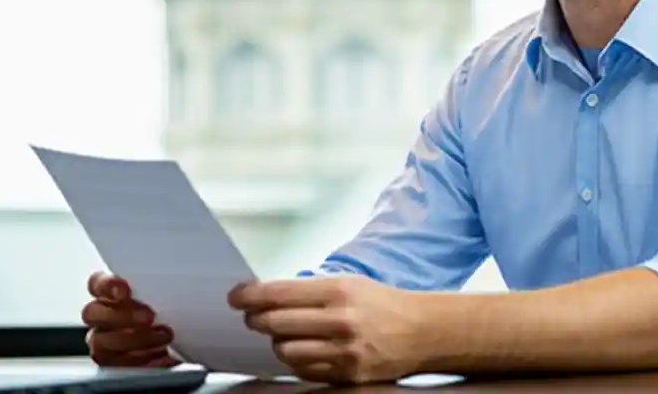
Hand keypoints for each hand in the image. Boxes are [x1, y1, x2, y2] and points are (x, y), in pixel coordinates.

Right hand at [82, 271, 177, 367]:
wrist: (180, 344)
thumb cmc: (168, 313)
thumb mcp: (164, 296)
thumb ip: (154, 288)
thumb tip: (169, 283)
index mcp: (108, 294)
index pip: (96, 284)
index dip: (107, 285)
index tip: (125, 289)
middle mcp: (99, 318)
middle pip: (92, 313)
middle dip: (122, 315)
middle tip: (149, 316)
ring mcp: (102, 342)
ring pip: (102, 342)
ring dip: (136, 339)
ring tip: (163, 336)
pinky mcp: (112, 366)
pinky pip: (117, 365)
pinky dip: (142, 360)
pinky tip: (161, 355)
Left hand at [228, 275, 423, 383]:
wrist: (421, 331)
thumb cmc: (382, 304)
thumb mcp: (349, 283)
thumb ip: (310, 290)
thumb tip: (266, 295)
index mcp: (339, 291)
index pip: (279, 293)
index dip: (250, 295)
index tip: (236, 297)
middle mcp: (341, 321)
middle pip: (275, 323)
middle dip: (257, 319)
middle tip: (253, 316)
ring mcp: (343, 351)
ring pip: (285, 350)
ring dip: (277, 342)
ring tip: (284, 334)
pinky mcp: (346, 374)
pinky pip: (303, 370)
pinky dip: (296, 360)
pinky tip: (304, 349)